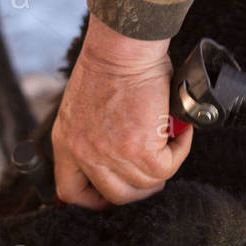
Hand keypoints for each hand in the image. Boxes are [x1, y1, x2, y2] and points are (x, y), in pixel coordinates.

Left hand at [52, 14, 193, 207]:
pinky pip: (166, 168)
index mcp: (67, 143)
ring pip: (146, 185)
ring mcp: (112, 155)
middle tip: (153, 170)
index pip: (71, 192)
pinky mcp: (140, 150)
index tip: (110, 195)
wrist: (123, 45)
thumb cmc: (111, 65)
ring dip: (163, 166)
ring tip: (170, 141)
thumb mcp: (84, 109)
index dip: (94, 200)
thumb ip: (93, 136)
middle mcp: (85, 154)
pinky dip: (178, 152)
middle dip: (139, 189)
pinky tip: (179, 133)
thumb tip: (122, 157)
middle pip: (115, 196)